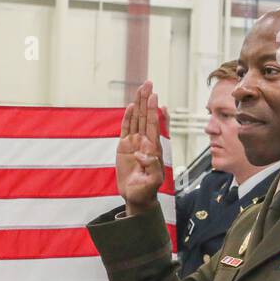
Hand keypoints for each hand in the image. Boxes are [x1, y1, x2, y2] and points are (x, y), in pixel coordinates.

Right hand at [115, 79, 164, 215]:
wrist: (137, 196)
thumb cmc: (147, 190)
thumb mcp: (154, 181)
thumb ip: (152, 166)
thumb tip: (143, 152)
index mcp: (153, 147)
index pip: (154, 125)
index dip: (154, 110)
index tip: (155, 97)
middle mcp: (145, 141)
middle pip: (145, 116)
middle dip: (147, 100)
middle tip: (148, 83)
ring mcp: (134, 143)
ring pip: (136, 119)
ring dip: (138, 104)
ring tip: (141, 89)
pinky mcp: (124, 147)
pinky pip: (125, 129)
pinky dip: (127, 117)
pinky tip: (130, 106)